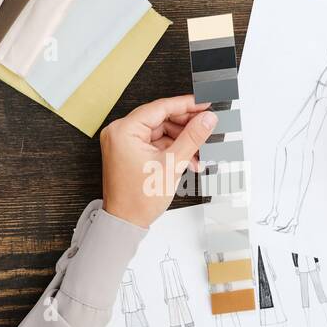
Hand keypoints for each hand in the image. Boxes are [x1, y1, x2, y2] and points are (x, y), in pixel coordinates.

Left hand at [99, 95, 218, 227]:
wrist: (126, 222)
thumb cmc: (138, 198)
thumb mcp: (172, 164)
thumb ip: (192, 137)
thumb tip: (206, 118)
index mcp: (124, 130)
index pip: (160, 108)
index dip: (186, 105)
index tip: (205, 104)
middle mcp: (119, 132)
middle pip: (161, 119)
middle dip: (186, 127)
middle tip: (207, 127)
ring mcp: (123, 142)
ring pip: (160, 132)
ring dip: (182, 141)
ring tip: (200, 152)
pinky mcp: (129, 151)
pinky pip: (155, 143)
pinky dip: (172, 149)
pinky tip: (188, 159)